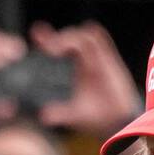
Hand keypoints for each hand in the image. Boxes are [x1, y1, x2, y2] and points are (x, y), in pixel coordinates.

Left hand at [30, 20, 141, 137]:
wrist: (117, 121)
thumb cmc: (96, 117)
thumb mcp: (73, 115)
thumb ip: (59, 113)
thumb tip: (43, 116)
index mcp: (73, 69)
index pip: (59, 46)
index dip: (47, 38)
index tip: (35, 33)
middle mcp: (84, 61)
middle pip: (70, 37)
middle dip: (58, 37)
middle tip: (47, 47)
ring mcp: (97, 58)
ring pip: (83, 35)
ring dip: (70, 37)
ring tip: (58, 49)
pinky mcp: (109, 58)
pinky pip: (99, 38)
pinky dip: (89, 37)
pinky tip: (79, 46)